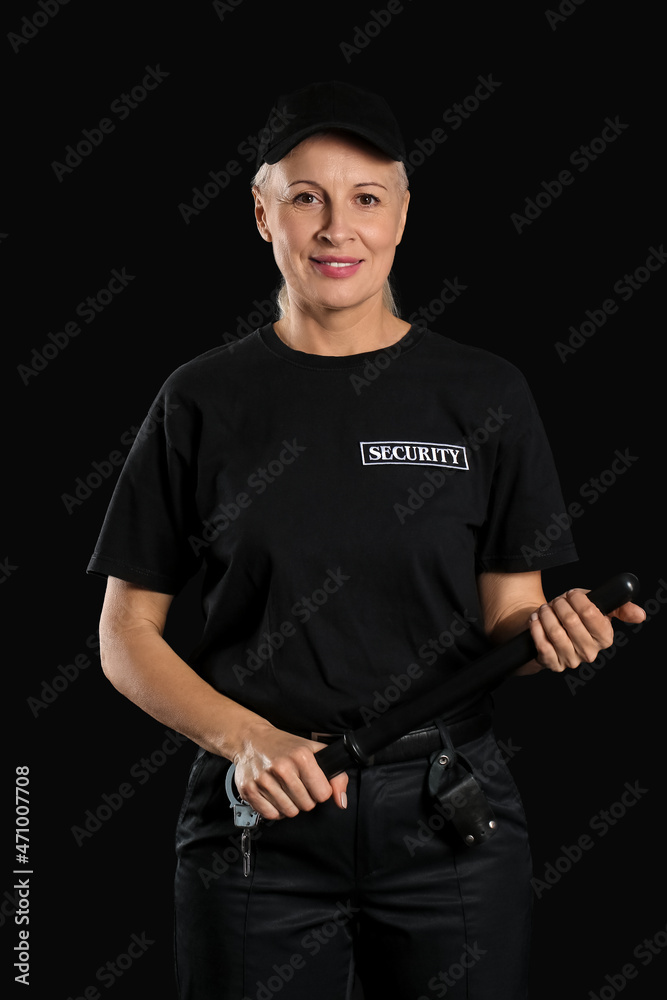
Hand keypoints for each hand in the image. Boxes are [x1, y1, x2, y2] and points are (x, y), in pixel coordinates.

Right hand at [232, 723, 348, 820]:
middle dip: (305, 798)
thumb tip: (341, 802)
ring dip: (290, 805)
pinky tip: (274, 795)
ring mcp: (264, 780)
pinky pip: (271, 815)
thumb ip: (336, 776)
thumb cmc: (284, 746)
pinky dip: (274, 809)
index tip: (313, 783)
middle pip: (306, 805)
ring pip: (289, 812)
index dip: (320, 791)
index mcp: (301, 757)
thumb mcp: (314, 751)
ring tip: (285, 789)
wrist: (251, 738)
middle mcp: (282, 768)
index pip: (323, 794)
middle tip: (297, 784)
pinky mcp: (249, 790)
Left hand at [528, 588, 645, 671]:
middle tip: (557, 601)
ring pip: (555, 632)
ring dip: (546, 614)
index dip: (578, 600)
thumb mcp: (596, 606)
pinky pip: (542, 645)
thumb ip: (619, 608)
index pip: (591, 615)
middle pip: (571, 621)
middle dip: (560, 605)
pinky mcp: (552, 664)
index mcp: (604, 638)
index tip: (572, 595)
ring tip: (546, 609)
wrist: (549, 626)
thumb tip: (640, 614)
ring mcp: (571, 660)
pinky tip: (536, 619)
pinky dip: (536, 627)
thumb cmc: (574, 615)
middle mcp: (590, 652)